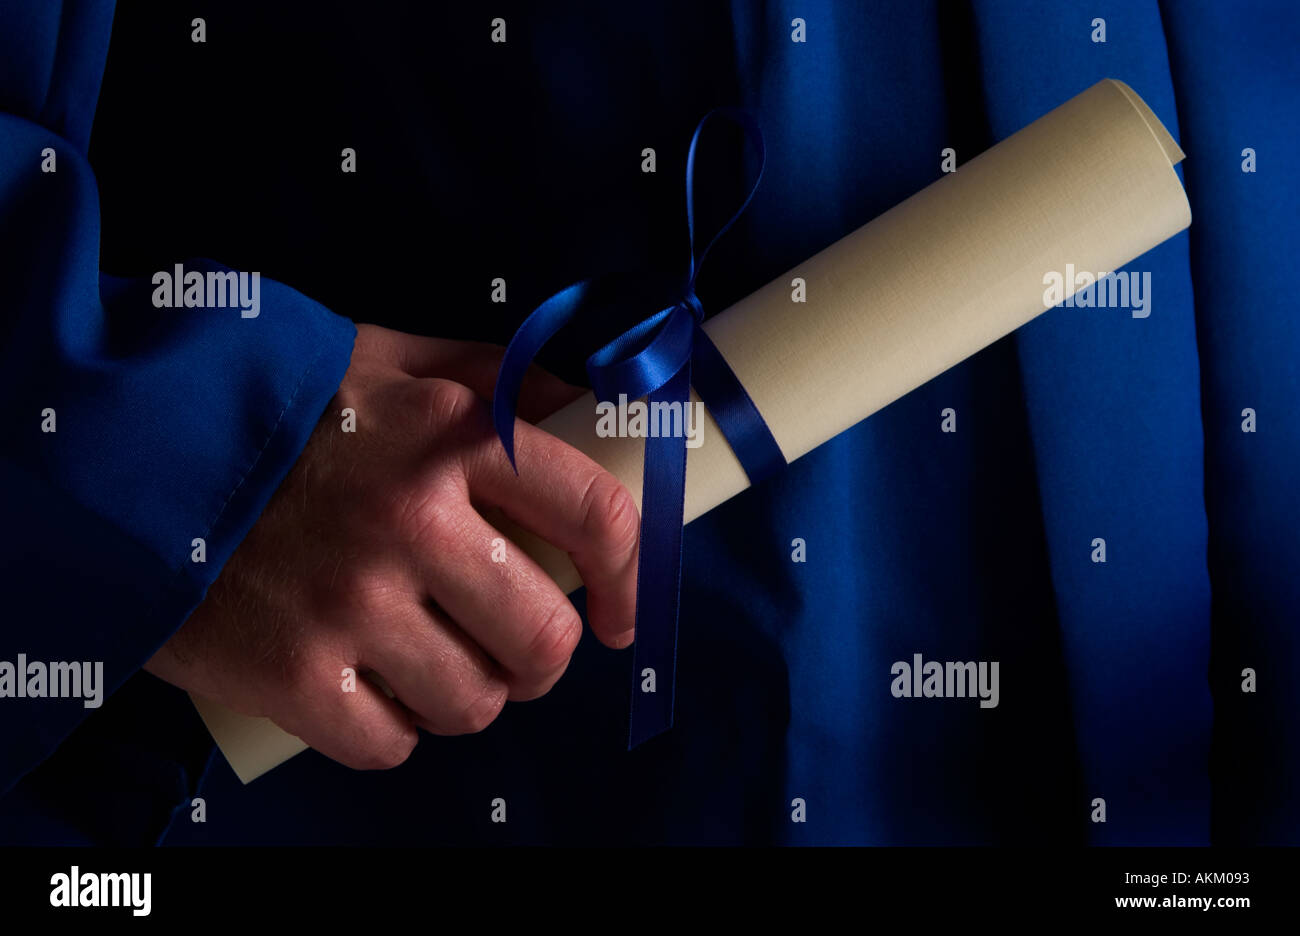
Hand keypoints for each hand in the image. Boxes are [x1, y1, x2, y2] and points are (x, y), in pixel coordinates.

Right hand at [145, 324, 638, 768]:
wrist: (131, 448)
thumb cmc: (278, 401)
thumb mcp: (392, 357)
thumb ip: (495, 379)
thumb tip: (589, 411)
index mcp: (451, 436)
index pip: (595, 515)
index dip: (632, 577)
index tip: (621, 611)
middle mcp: (410, 522)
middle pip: (541, 640)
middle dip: (541, 656)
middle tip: (512, 643)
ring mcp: (348, 605)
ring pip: (472, 703)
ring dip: (467, 693)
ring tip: (432, 658)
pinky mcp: (290, 674)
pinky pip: (389, 745)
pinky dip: (391, 729)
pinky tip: (369, 688)